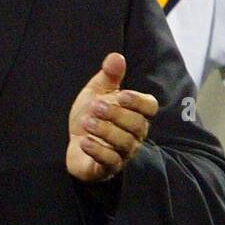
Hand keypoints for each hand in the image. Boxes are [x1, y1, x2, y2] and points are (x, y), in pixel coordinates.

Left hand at [66, 52, 157, 182]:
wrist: (74, 143)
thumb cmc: (92, 115)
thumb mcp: (97, 92)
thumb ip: (108, 75)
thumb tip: (116, 56)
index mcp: (135, 114)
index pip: (150, 107)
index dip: (138, 101)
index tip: (121, 95)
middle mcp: (134, 135)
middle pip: (137, 125)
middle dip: (116, 114)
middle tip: (95, 106)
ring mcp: (123, 153)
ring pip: (124, 143)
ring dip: (105, 131)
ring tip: (87, 121)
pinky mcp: (108, 168)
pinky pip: (110, 162)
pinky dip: (97, 150)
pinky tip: (83, 141)